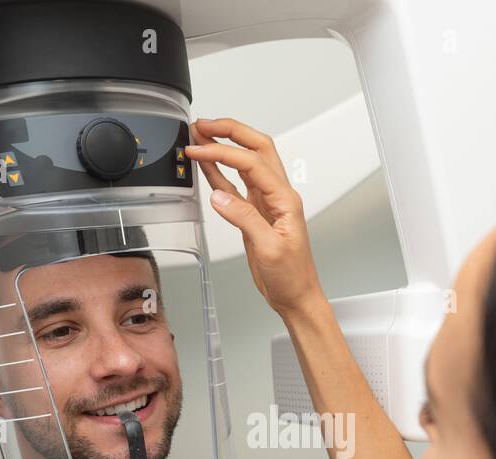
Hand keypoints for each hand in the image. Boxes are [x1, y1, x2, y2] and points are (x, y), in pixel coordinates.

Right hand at [185, 117, 325, 315]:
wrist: (296, 295)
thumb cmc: (292, 276)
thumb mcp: (269, 249)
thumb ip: (245, 219)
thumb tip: (220, 197)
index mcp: (284, 199)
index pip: (251, 163)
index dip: (223, 151)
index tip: (200, 148)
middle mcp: (277, 195)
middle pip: (255, 148)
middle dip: (230, 132)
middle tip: (203, 125)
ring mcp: (266, 202)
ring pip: (246, 162)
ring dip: (225, 146)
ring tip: (201, 136)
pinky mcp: (255, 213)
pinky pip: (235, 185)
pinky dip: (219, 172)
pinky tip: (206, 165)